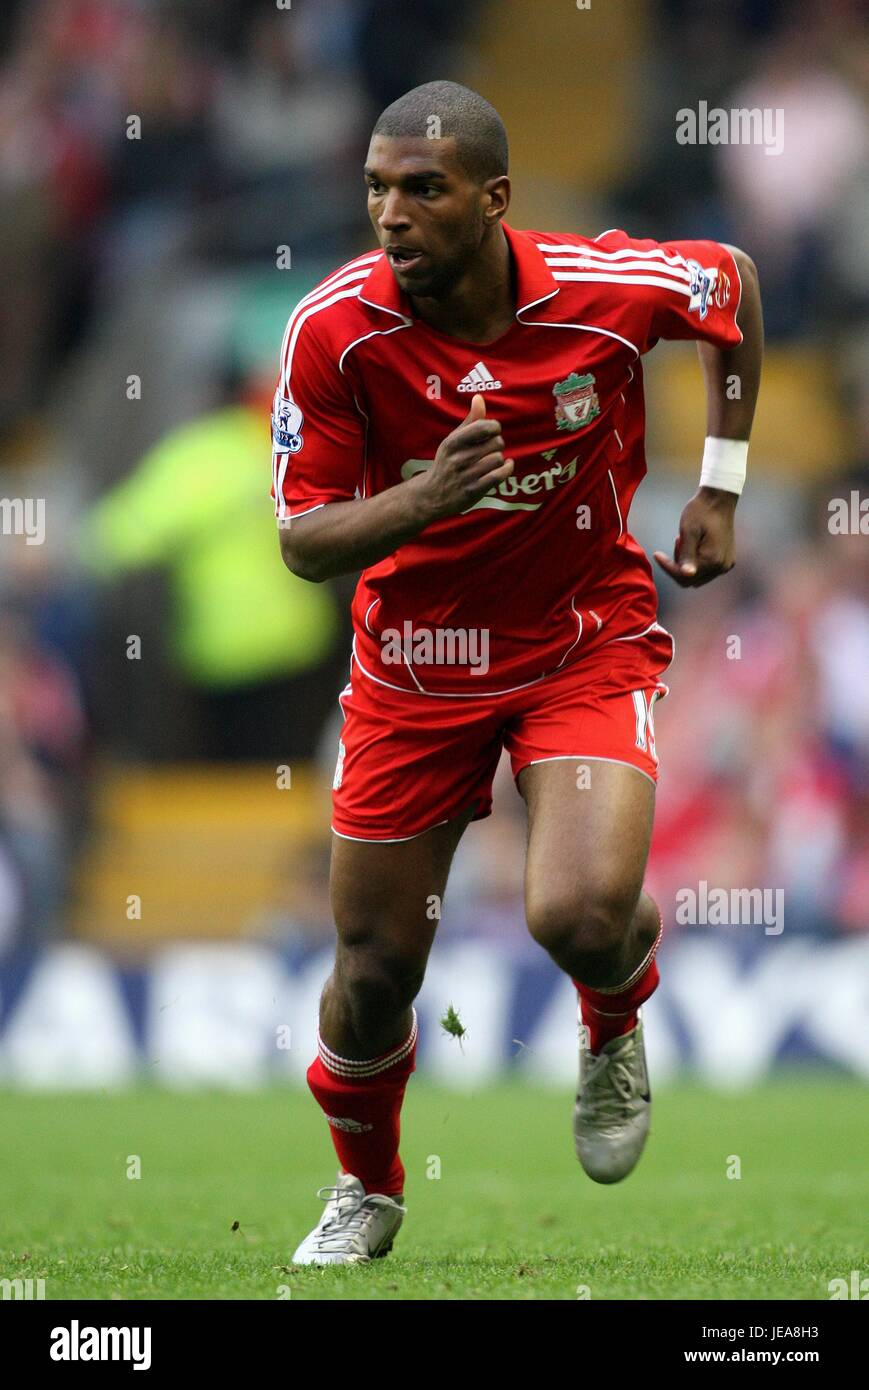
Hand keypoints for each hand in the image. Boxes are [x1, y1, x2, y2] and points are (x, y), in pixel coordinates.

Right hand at [416, 394, 513, 520]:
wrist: (433, 496)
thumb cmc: (447, 463)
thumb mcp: (453, 441)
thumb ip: (470, 421)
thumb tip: (479, 398)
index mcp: (452, 443)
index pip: (485, 426)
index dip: (494, 428)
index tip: (492, 432)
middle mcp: (458, 459)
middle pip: (496, 443)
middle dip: (497, 445)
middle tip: (490, 449)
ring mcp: (465, 476)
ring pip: (498, 459)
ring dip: (499, 460)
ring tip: (492, 461)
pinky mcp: (473, 491)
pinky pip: (499, 475)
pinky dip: (507, 469)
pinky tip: (505, 466)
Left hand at [653, 487, 736, 587]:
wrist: (719, 499)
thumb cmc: (701, 512)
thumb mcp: (688, 531)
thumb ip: (687, 555)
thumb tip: (687, 575)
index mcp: (713, 560)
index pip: (683, 576)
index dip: (667, 567)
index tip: (656, 554)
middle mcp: (722, 567)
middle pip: (691, 580)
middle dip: (678, 565)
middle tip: (678, 542)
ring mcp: (726, 565)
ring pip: (698, 576)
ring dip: (687, 563)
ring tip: (686, 541)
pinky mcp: (726, 560)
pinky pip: (706, 569)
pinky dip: (697, 561)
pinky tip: (695, 544)